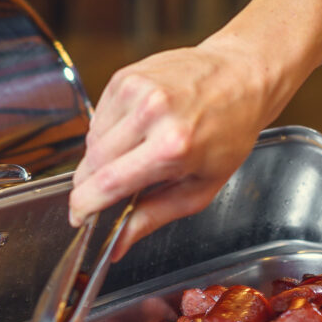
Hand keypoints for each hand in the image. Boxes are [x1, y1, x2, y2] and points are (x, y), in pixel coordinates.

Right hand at [68, 39, 282, 257]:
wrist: (242, 75)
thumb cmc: (229, 132)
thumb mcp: (201, 187)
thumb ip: (154, 217)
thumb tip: (119, 245)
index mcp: (173, 146)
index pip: (107, 184)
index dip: (84, 206)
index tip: (79, 218)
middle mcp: (152, 113)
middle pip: (92, 163)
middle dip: (91, 185)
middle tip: (109, 191)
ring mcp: (136, 90)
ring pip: (91, 141)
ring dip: (102, 157)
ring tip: (138, 153)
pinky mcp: (126, 76)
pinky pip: (98, 117)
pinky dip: (109, 131)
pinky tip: (138, 130)